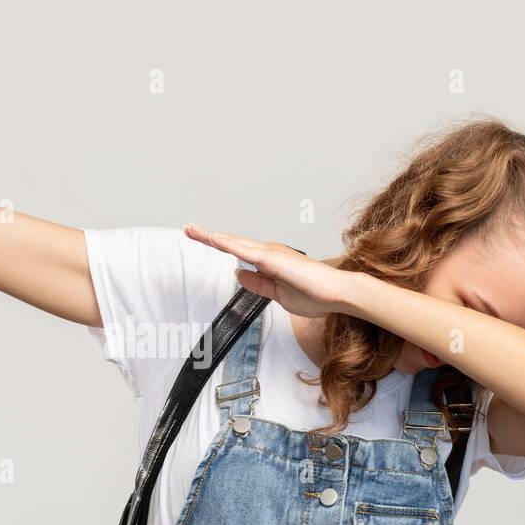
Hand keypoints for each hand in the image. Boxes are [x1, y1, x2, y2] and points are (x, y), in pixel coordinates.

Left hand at [182, 223, 353, 317]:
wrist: (336, 295)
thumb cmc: (314, 295)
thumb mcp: (276, 294)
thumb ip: (257, 284)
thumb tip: (237, 272)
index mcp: (269, 261)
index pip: (238, 251)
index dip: (219, 244)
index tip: (202, 238)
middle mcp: (268, 253)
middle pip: (232, 242)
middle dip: (209, 236)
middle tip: (188, 228)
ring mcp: (271, 254)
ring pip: (235, 242)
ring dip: (213, 236)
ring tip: (193, 230)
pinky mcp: (273, 259)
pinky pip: (245, 250)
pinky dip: (228, 243)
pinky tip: (214, 239)